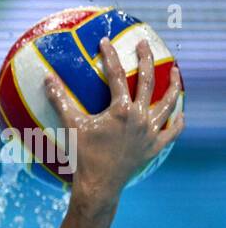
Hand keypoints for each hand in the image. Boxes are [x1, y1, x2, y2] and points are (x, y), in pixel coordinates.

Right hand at [45, 36, 183, 212]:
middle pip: (148, 81)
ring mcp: (150, 132)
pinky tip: (180, 113)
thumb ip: (59, 100)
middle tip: (143, 45)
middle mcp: (140, 117)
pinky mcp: (155, 146)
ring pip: (167, 103)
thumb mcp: (70, 126)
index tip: (105, 41)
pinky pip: (172, 131)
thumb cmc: (83, 156)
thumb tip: (47, 78)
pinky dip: (177, 121)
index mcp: (120, 110)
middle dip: (146, 59)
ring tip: (176, 71)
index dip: (109, 56)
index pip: (116, 75)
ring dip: (173, 85)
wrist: (99, 185)